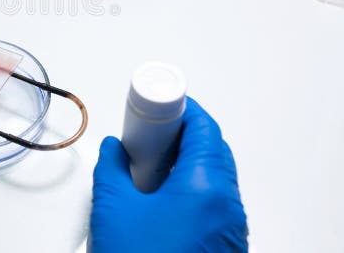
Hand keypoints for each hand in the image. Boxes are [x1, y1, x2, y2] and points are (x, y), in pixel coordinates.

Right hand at [89, 97, 247, 251]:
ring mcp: (232, 231)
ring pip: (216, 181)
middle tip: (155, 135)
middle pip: (214, 152)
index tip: (164, 105)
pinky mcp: (227, 248)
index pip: (205, 129)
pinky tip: (165, 202)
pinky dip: (195, 194)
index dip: (184, 110)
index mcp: (206, 188)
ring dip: (190, 166)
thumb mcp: (113, 209)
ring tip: (156, 169)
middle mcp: (229, 208)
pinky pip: (216, 208)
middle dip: (185, 136)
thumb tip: (113, 150)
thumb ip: (111, 169)